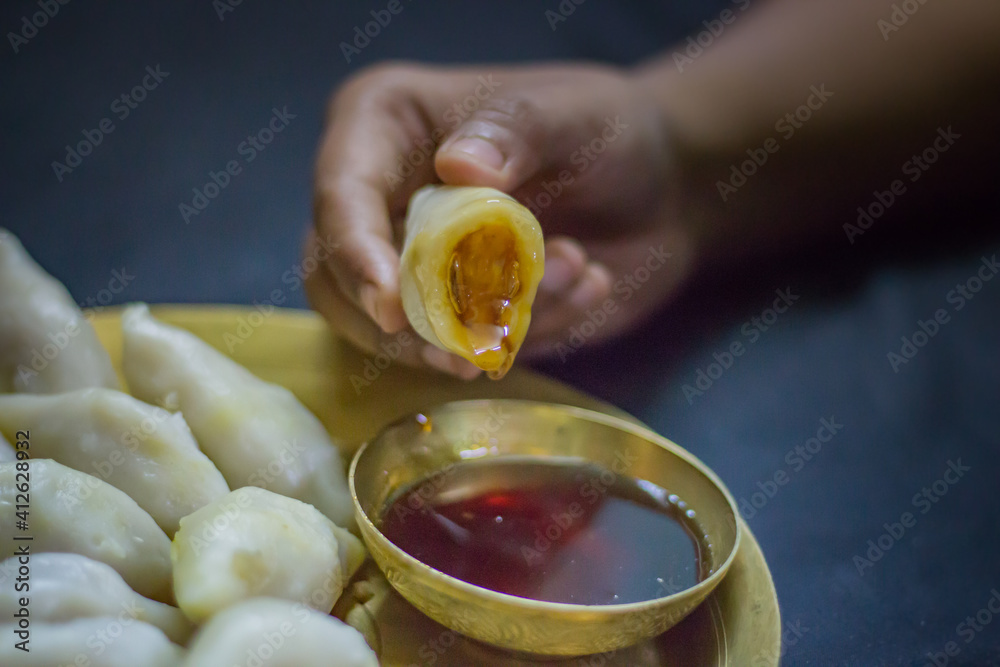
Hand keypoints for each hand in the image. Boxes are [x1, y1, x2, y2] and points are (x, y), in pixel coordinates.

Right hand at [307, 62, 695, 376]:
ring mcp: (413, 259)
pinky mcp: (452, 310)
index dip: (355, 253)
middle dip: (407, 323)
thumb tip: (459, 164)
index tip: (390, 304)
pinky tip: (586, 278)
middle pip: (339, 279)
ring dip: (486, 323)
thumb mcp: (572, 113)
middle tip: (470, 346)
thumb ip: (517, 129)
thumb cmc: (607, 130)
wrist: (661, 187)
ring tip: (575, 267)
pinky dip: (527, 332)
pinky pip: (463, 347)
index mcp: (383, 127)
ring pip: (394, 329)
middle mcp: (382, 198)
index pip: (341, 194)